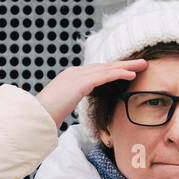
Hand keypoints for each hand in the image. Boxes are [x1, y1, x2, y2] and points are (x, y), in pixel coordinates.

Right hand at [34, 59, 148, 127]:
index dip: (113, 69)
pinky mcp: (81, 82)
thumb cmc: (46, 115)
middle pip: (104, 66)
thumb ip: (69, 104)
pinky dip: (119, 74)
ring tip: (142, 65)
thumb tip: (69, 112)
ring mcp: (77, 75)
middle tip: (141, 63)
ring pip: (107, 68)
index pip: (97, 71)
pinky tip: (131, 75)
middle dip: (123, 64)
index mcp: (70, 77)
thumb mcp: (61, 107)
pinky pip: (104, 76)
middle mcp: (74, 72)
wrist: (36, 115)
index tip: (127, 70)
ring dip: (126, 66)